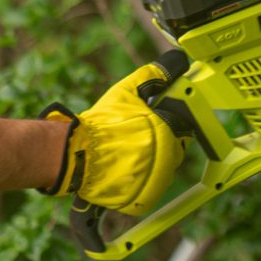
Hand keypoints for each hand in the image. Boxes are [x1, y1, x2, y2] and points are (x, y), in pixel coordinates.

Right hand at [39, 63, 184, 215]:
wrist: (77, 152)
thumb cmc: (102, 122)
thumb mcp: (128, 91)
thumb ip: (153, 75)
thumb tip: (177, 62)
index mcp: (167, 132)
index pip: (183, 127)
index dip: (168, 122)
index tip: (151, 122)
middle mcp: (167, 159)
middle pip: (173, 149)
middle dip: (159, 141)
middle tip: (134, 136)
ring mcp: (156, 181)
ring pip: (162, 169)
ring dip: (151, 161)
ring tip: (126, 152)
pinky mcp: (144, 199)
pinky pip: (150, 189)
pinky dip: (142, 181)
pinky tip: (125, 169)